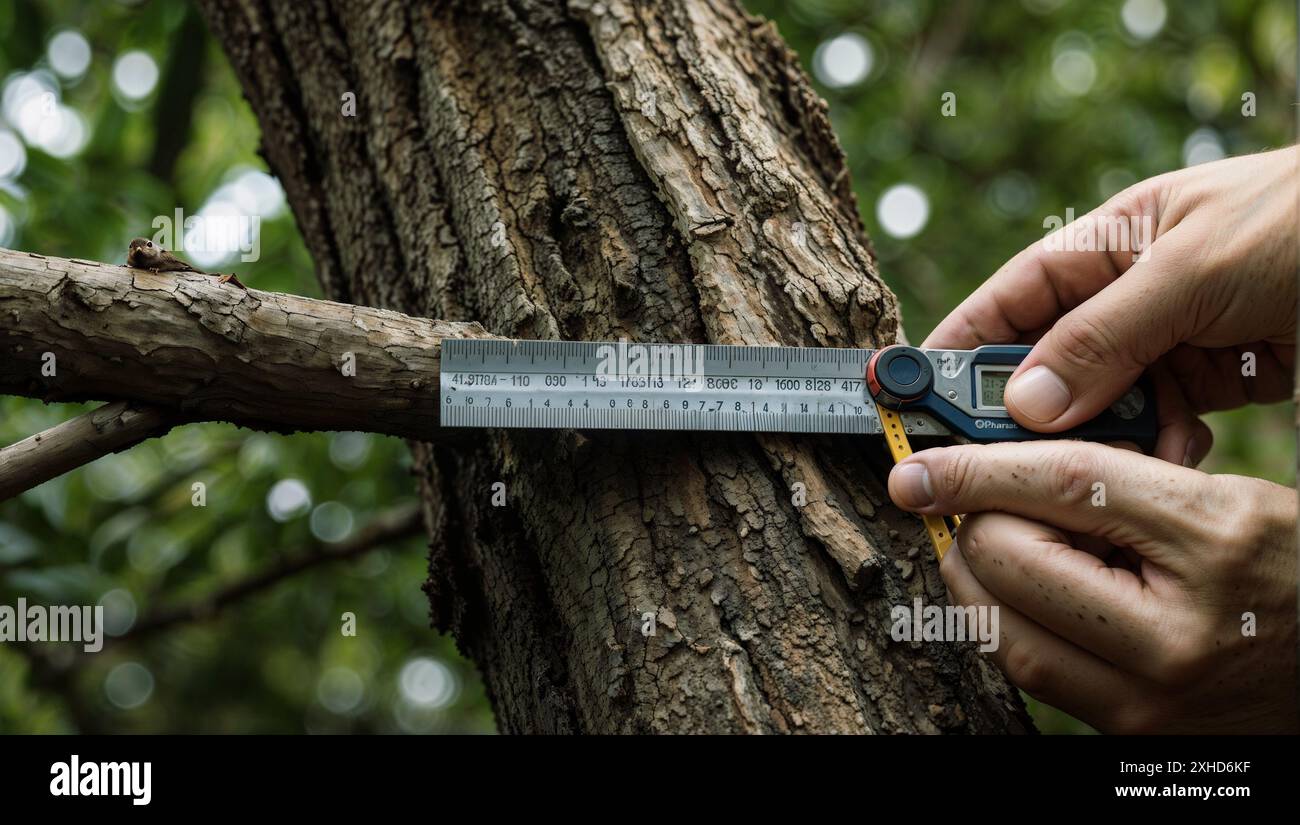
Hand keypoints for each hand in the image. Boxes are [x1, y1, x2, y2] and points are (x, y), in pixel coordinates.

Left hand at [888, 441, 1297, 732]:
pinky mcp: (1125, 731)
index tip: (919, 467)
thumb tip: (1010, 457)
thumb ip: (1126, 472)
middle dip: (983, 519)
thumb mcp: (1232, 496)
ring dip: (977, 575)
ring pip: (996, 626)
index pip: (1060, 486)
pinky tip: (1028, 592)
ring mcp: (1145, 696)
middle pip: (1007, 558)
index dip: (975, 466)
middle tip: (999, 504)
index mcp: (1214, 541)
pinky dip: (1003, 620)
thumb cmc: (1294, 571)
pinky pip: (1025, 667)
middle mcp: (1174, 631)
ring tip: (1007, 545)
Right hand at [924, 147, 1296, 465]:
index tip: (903, 395)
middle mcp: (1128, 296)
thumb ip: (1104, 337)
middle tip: (996, 462)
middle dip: (1025, 413)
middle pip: (1043, 364)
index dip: (951, 348)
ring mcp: (1169, 342)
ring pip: (1099, 407)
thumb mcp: (1195, 270)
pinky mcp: (1212, 382)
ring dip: (1102, 439)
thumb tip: (1025, 406)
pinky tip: (1180, 454)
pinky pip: (1160, 427)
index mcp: (1108, 244)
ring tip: (1112, 460)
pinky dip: (1161, 449)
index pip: (1007, 302)